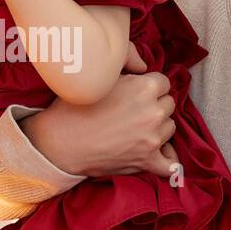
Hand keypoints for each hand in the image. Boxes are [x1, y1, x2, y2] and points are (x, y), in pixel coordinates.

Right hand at [21, 44, 180, 177]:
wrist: (59, 142)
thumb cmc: (74, 107)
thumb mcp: (100, 76)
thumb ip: (127, 65)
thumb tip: (143, 67)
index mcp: (145, 87)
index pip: (164, 82)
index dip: (149, 86)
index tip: (136, 92)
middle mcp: (153, 112)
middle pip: (168, 104)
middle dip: (154, 105)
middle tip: (132, 110)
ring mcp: (152, 138)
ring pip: (169, 128)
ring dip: (158, 128)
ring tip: (136, 129)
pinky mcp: (147, 161)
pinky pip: (171, 164)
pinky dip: (168, 159)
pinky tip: (160, 153)